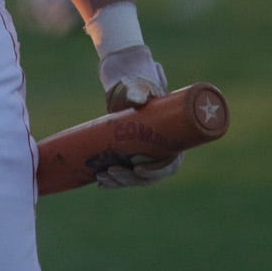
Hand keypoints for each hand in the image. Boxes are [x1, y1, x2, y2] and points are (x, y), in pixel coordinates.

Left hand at [97, 43, 180, 187]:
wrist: (126, 90)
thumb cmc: (138, 88)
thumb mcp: (139, 89)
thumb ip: (138, 93)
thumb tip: (137, 101)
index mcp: (172, 140)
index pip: (169, 166)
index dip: (155, 171)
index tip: (138, 168)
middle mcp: (161, 154)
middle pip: (149, 176)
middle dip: (129, 179)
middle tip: (111, 171)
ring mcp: (146, 158)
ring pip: (135, 179)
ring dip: (118, 182)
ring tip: (101, 177)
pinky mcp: (132, 159)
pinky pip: (125, 176)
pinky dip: (113, 181)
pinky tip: (100, 182)